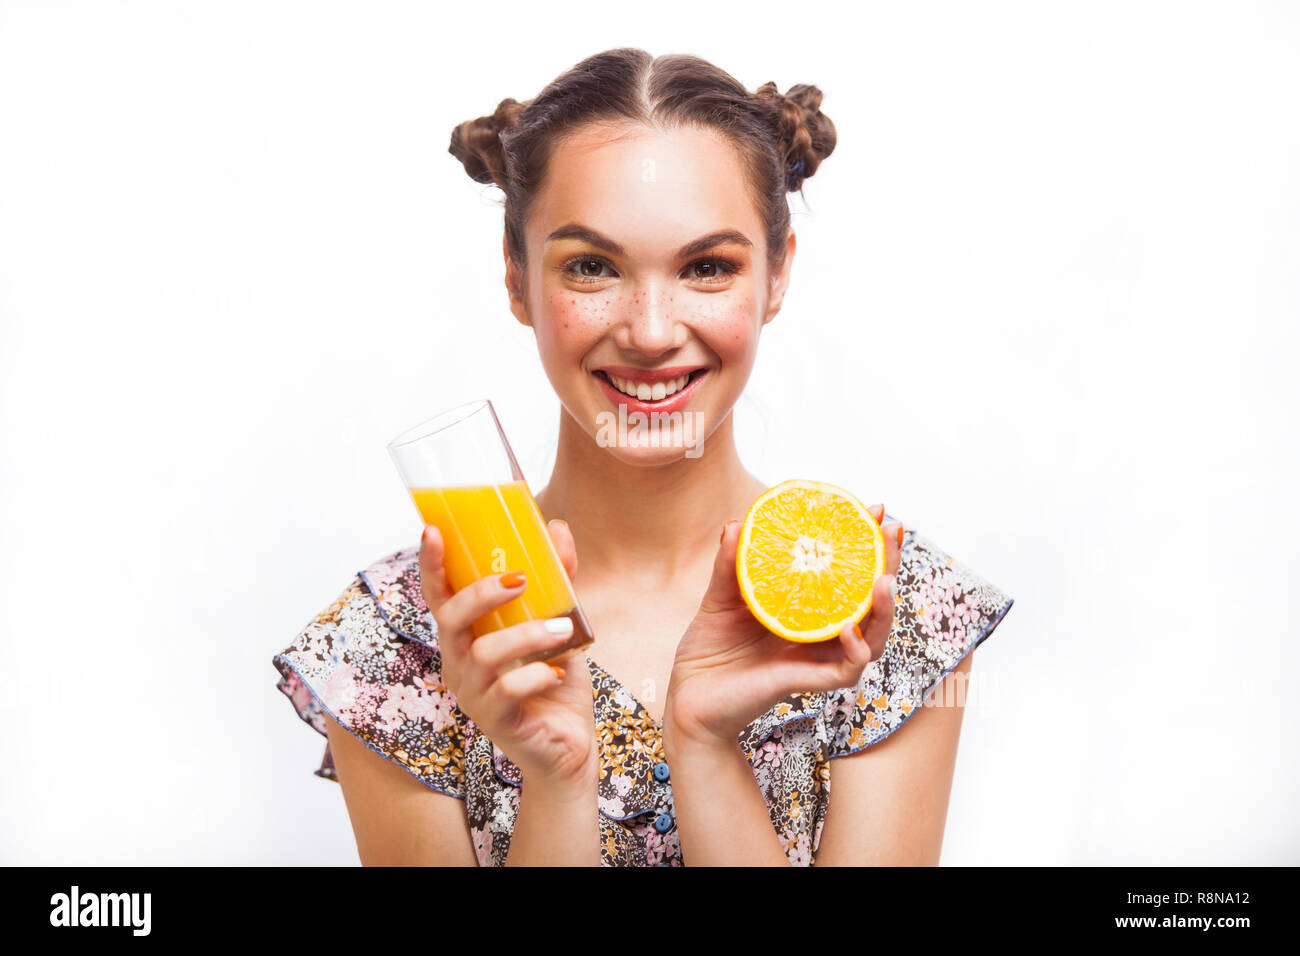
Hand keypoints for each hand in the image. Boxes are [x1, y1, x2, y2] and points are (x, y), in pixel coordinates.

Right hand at [419, 518, 596, 787]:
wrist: (568, 746)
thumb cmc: (554, 681)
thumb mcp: (558, 624)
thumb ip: (558, 581)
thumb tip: (559, 529)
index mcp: (467, 638)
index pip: (439, 597)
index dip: (431, 565)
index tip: (432, 530)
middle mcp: (459, 664)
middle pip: (451, 620)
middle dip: (483, 594)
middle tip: (520, 578)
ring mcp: (473, 694)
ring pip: (484, 654)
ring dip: (526, 635)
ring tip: (563, 628)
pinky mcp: (495, 720)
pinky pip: (508, 691)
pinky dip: (537, 675)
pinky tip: (559, 671)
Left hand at [664, 504, 900, 748]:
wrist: (690, 696)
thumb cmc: (709, 649)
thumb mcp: (719, 598)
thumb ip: (730, 564)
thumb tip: (736, 523)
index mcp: (806, 609)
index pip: (848, 575)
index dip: (866, 544)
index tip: (876, 510)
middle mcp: (820, 633)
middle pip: (872, 601)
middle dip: (889, 565)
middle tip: (891, 531)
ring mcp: (818, 658)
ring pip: (874, 638)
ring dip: (885, 609)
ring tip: (884, 580)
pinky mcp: (809, 682)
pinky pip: (848, 668)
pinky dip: (856, 649)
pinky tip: (849, 628)